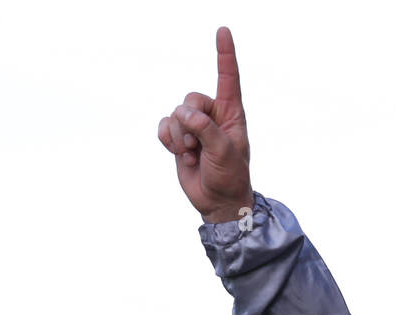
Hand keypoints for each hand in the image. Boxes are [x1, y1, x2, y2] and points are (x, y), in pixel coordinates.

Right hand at [157, 26, 254, 224]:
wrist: (217, 201)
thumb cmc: (230, 176)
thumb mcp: (224, 152)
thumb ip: (206, 129)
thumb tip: (185, 114)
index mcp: (232, 114)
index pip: (228, 78)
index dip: (225, 55)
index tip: (223, 31)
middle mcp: (213, 116)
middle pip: (191, 99)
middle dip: (190, 123)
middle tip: (198, 145)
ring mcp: (194, 126)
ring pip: (175, 115)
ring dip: (181, 138)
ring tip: (193, 155)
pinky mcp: (179, 137)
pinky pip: (164, 126)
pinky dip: (169, 141)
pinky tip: (182, 156)